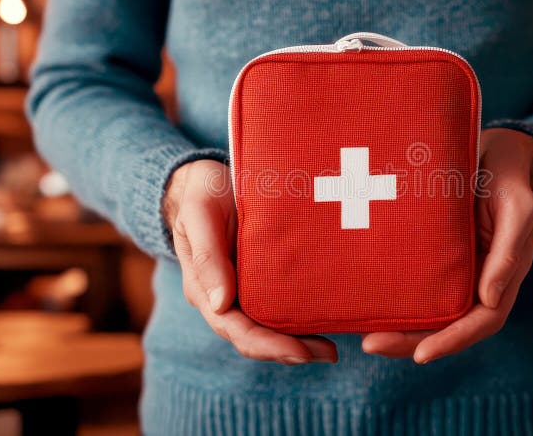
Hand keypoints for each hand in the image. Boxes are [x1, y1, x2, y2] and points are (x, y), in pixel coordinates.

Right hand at [164, 159, 337, 364]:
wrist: (209, 179)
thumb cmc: (202, 193)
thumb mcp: (199, 215)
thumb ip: (207, 256)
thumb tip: (219, 305)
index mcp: (205, 289)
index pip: (235, 329)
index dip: (267, 345)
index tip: (299, 352)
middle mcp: (226, 297)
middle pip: (257, 336)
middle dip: (291, 351)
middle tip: (329, 354)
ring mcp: (245, 289)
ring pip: (271, 327)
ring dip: (301, 341)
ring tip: (333, 349)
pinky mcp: (264, 277)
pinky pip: (282, 305)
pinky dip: (302, 318)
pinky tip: (329, 317)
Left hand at [361, 128, 532, 362]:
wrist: (494, 152)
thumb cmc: (509, 177)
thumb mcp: (519, 208)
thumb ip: (509, 251)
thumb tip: (489, 299)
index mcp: (502, 276)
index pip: (481, 321)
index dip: (452, 341)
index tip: (420, 355)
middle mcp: (478, 280)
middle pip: (447, 325)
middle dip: (411, 341)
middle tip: (371, 344)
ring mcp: (456, 269)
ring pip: (429, 310)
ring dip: (399, 327)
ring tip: (363, 334)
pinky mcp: (435, 254)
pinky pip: (417, 284)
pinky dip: (396, 298)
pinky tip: (366, 301)